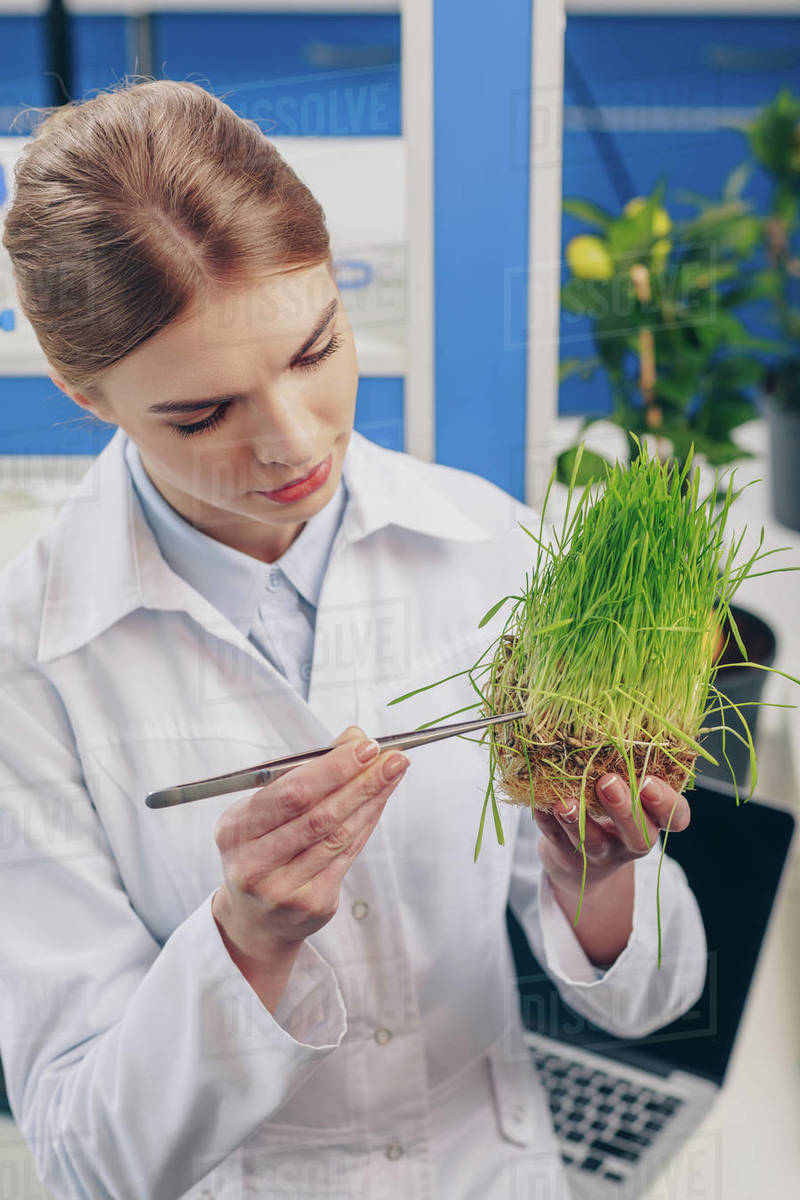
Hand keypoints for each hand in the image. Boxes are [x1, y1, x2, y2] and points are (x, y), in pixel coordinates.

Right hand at [211, 726, 408, 961]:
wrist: (254, 918)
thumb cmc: (262, 849)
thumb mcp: (266, 810)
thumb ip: (305, 772)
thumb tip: (353, 739)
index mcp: (234, 829)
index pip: (290, 793)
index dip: (332, 769)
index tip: (364, 746)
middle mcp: (253, 862)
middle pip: (317, 815)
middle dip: (359, 781)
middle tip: (390, 757)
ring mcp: (282, 888)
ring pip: (337, 835)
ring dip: (371, 799)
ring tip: (392, 773)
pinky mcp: (311, 904)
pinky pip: (347, 855)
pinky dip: (367, 823)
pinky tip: (379, 802)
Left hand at [533, 772, 690, 895]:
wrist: (580, 865)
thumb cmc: (611, 812)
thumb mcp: (631, 793)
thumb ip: (630, 768)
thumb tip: (618, 723)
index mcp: (654, 819)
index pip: (675, 817)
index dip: (667, 803)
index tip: (650, 781)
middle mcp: (631, 840)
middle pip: (639, 834)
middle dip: (624, 808)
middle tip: (608, 782)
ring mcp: (600, 853)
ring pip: (593, 842)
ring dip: (580, 820)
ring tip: (566, 802)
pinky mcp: (567, 856)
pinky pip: (555, 839)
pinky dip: (546, 821)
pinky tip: (538, 804)